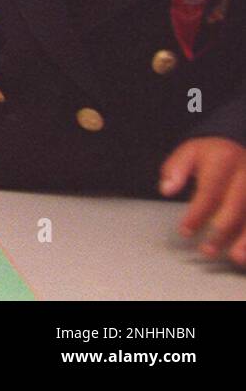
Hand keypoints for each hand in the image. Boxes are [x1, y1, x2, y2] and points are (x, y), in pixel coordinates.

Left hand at [160, 137, 245, 265]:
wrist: (237, 145)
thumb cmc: (210, 154)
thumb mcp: (188, 152)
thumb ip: (175, 170)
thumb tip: (167, 189)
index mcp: (224, 160)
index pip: (210, 191)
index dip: (197, 214)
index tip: (185, 231)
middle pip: (237, 205)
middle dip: (222, 231)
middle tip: (207, 250)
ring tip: (236, 258)